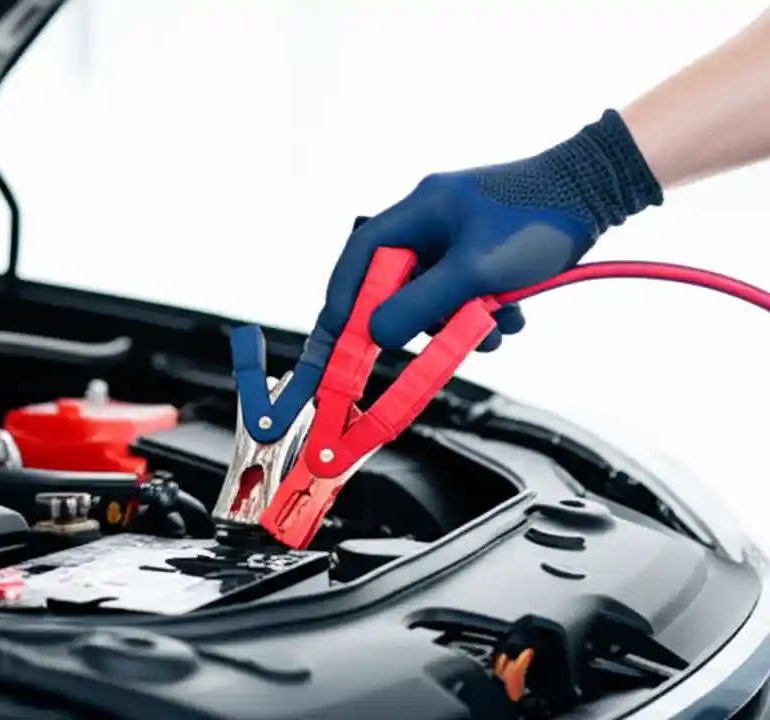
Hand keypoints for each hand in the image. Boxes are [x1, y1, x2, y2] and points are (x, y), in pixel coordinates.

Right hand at [234, 110, 661, 441]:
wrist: (599, 191)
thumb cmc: (537, 219)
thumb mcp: (476, 271)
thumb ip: (420, 305)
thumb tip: (375, 334)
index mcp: (417, 212)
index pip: (359, 259)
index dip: (343, 301)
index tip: (336, 341)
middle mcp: (430, 221)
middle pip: (396, 285)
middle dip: (421, 321)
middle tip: (431, 349)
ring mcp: (457, 235)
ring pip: (436, 295)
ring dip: (460, 321)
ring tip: (493, 328)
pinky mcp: (483, 249)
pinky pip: (465, 291)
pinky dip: (482, 311)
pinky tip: (509, 315)